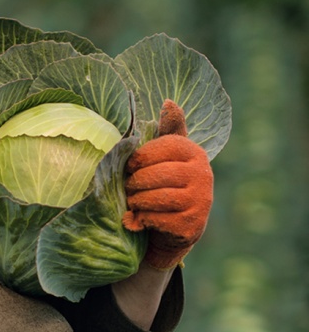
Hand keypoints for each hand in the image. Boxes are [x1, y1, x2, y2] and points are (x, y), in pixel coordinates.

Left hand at [121, 100, 213, 269]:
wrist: (176, 229)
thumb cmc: (166, 185)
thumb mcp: (168, 157)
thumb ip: (168, 131)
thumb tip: (169, 102)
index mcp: (195, 153)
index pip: (165, 146)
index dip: (141, 156)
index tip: (130, 166)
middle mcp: (203, 175)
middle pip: (157, 174)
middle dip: (135, 182)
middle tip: (127, 188)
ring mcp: (200, 201)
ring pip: (156, 197)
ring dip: (137, 201)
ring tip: (132, 202)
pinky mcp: (192, 224)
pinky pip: (158, 218)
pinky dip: (142, 219)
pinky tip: (139, 219)